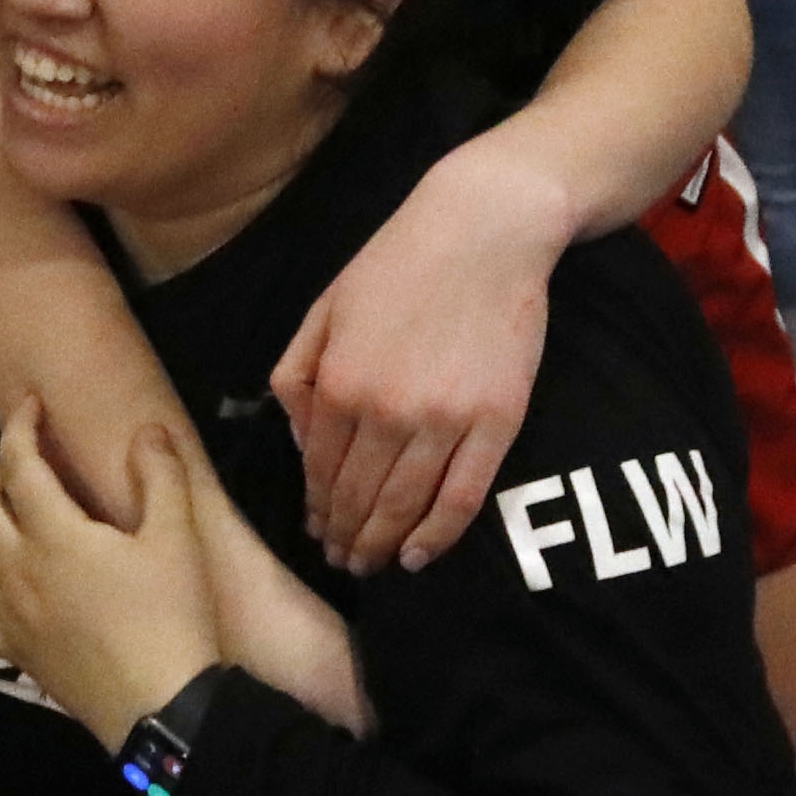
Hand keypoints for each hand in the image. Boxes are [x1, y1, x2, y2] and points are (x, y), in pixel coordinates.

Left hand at [0, 406, 222, 750]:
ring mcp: (7, 614)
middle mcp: (14, 568)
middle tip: (20, 463)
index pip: (18, 464)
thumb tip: (145, 429)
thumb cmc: (171, 617)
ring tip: (8, 516)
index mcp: (52, 533)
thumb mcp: (178, 539)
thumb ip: (160, 476)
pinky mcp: (12, 652)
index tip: (30, 405)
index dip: (20, 427)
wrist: (161, 707)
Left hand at [269, 137, 562, 571]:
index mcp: (339, 385)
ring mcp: (444, 420)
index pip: (321, 471)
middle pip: (360, 498)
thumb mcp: (322, 313)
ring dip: (382, 543)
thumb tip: (303, 446)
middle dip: (346, 536)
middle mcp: (386, 411)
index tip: (317, 531)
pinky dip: (438, 536)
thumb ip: (299, 380)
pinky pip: (463, 496)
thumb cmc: (395, 266)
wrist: (482, 231)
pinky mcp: (497, 421)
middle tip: (343, 560)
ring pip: (405, 506)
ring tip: (371, 565)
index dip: (318, 509)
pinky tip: (418, 556)